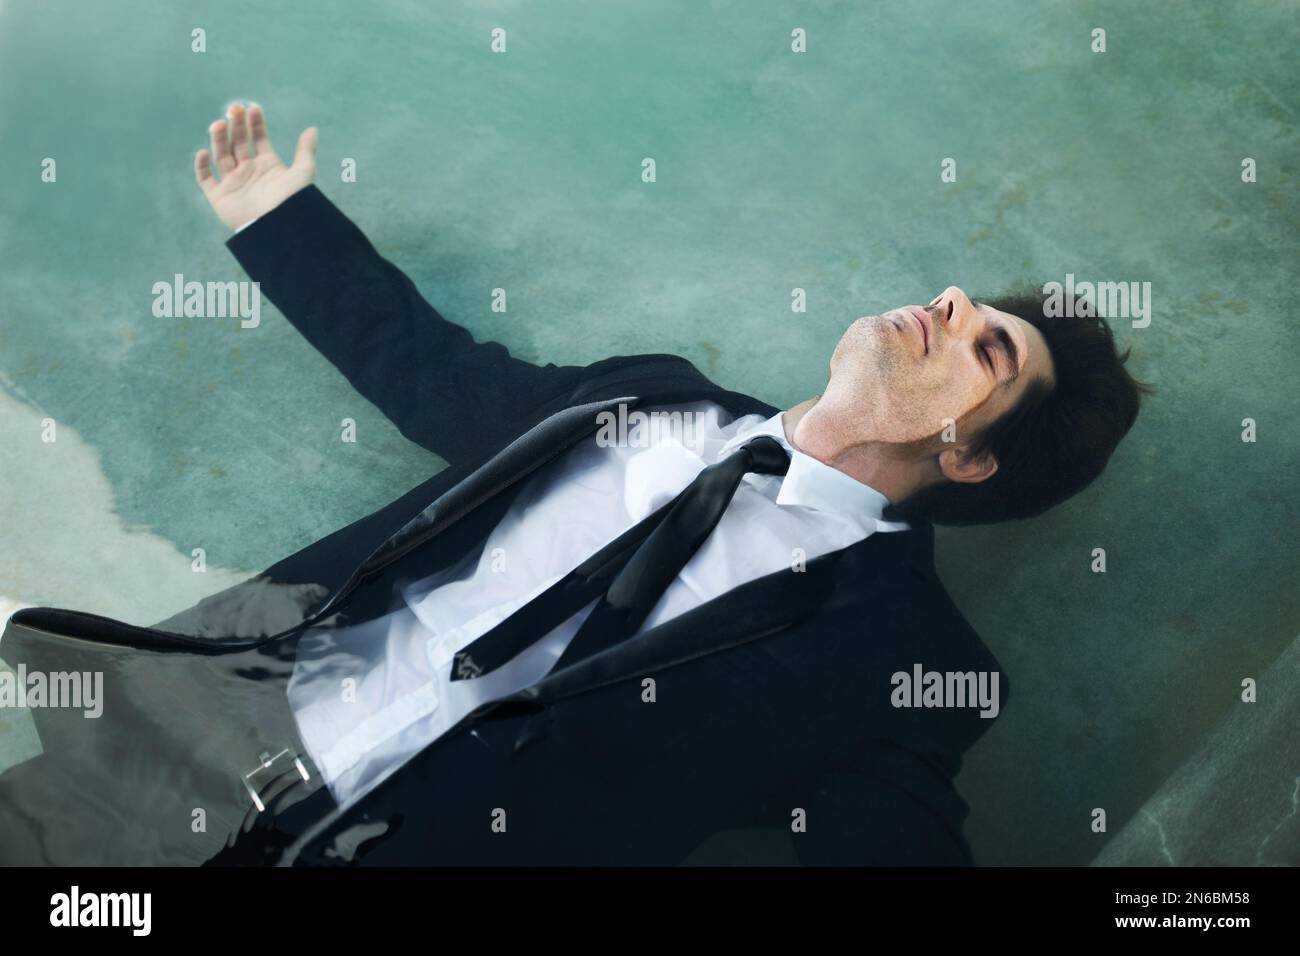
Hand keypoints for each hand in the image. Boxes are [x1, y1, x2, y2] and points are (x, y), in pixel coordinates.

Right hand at [195, 102, 316, 230]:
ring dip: (218, 139)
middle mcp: (249, 172)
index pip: (259, 139)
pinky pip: (205, 179)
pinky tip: (204, 152)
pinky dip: (201, 166)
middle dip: (236, 125)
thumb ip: (306, 150)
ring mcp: (233, 183)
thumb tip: (312, 129)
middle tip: (234, 109)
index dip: (256, 123)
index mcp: (268, 166)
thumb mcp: (303, 172)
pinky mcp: (219, 197)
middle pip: (238, 143)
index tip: (253, 107)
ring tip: (219, 124)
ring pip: (221, 155)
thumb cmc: (293, 201)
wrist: (278, 227)